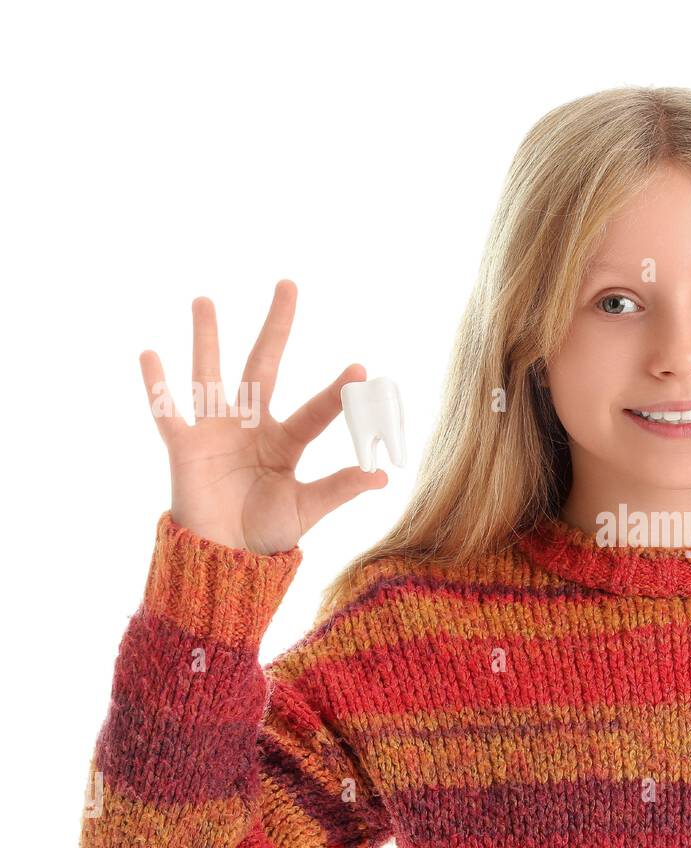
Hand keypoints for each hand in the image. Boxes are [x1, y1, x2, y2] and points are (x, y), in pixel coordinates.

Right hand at [142, 279, 385, 554]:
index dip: (337, 393)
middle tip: (288, 284)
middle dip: (277, 328)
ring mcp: (217, 431)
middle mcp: (252, 425)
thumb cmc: (267, 532)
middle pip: (266, 366)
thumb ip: (338, 489)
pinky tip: (150, 354)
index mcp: (287, 441)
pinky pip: (167, 411)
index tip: (361, 369)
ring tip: (204, 299)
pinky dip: (157, 385)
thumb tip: (380, 476)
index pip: (317, 410)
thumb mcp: (306, 510)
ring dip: (207, 338)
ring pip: (211, 374)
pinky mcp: (185, 446)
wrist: (224, 559)